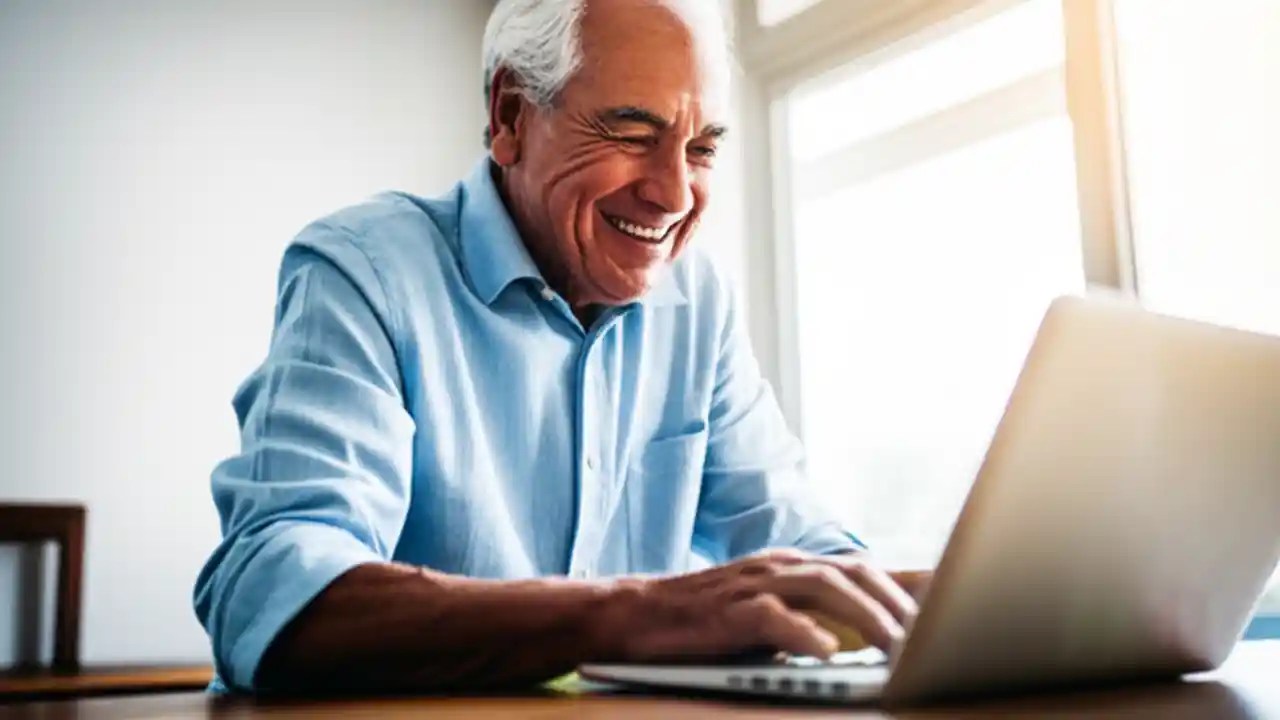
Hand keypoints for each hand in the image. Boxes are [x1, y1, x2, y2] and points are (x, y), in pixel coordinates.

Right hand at [590, 549, 920, 662]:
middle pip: (855, 573)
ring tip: (897, 648)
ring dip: (867, 618)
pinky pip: (772, 615)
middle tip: (932, 640)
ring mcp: (755, 583)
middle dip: (900, 605)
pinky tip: (827, 650)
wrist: (636, 615)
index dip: (912, 582)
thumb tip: (871, 637)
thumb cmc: (706, 621)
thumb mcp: (769, 611)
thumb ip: (815, 617)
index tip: (956, 601)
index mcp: (795, 567)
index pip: (865, 567)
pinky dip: (804, 632)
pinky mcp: (727, 610)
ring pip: (825, 588)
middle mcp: (782, 566)